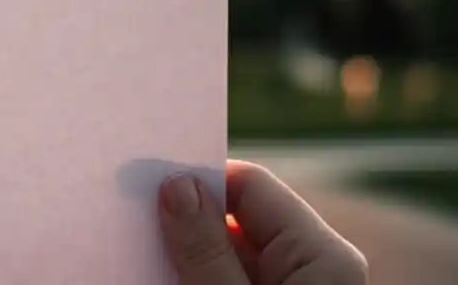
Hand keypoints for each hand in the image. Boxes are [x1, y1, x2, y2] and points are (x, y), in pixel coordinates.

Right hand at [159, 160, 366, 283]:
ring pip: (232, 253)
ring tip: (146, 252)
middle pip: (238, 218)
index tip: (142, 187)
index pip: (249, 184)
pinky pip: (236, 277)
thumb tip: (177, 183)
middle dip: (187, 221)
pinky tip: (167, 274)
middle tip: (133, 221)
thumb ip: (206, 252)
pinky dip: (203, 275)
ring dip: (190, 254)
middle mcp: (317, 265)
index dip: (196, 181)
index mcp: (324, 255)